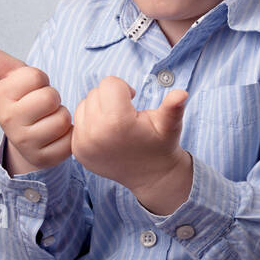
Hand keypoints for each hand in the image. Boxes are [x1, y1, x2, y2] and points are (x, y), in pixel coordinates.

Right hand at [0, 37, 72, 172]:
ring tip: (47, 119)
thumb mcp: (11, 76)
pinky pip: (70, 139)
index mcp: (0, 96)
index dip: (40, 80)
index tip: (31, 89)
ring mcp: (25, 142)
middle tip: (41, 105)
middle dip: (52, 98)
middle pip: (50, 97)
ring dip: (61, 116)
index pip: (36, 76)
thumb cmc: (23, 100)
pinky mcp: (45, 158)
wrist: (28, 139)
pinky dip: (68, 135)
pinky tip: (55, 137)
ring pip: (62, 118)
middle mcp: (8, 121)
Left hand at [71, 76, 190, 195]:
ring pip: (84, 104)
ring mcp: (84, 144)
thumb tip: (182, 94)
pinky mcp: (77, 150)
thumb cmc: (160, 144)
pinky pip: (78, 121)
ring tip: (115, 123)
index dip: (124, 90)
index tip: (133, 104)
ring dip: (99, 108)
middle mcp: (95, 133)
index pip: (110, 83)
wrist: (151, 176)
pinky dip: (90, 121)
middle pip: (96, 92)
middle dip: (111, 98)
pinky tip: (106, 132)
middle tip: (125, 115)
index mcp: (117, 122)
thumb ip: (173, 107)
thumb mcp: (170, 125)